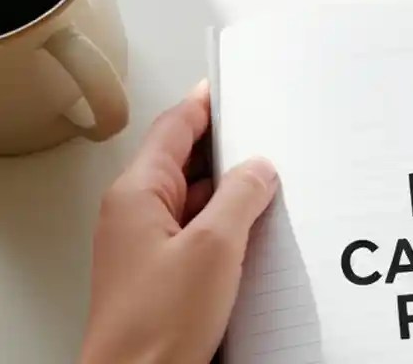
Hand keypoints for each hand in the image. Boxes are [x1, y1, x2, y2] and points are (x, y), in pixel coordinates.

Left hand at [80, 81, 278, 363]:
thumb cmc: (156, 327)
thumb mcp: (214, 246)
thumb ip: (241, 196)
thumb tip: (259, 169)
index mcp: (137, 195)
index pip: (174, 129)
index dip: (206, 104)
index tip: (233, 86)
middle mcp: (138, 216)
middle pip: (188, 163)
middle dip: (231, 151)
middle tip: (270, 136)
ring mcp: (151, 247)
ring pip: (200, 202)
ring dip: (235, 194)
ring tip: (275, 188)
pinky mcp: (167, 276)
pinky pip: (203, 236)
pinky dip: (231, 228)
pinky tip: (259, 235)